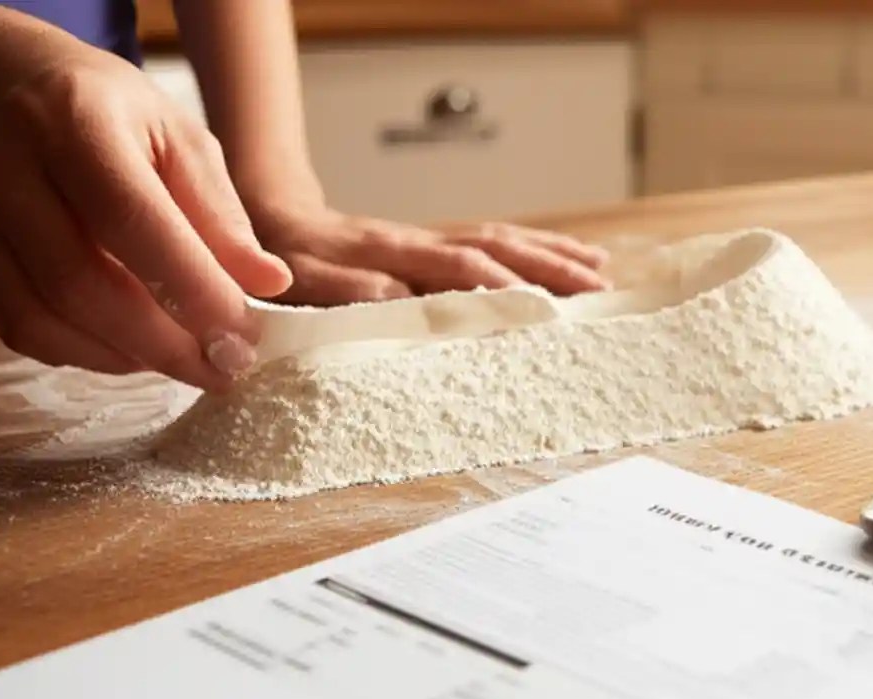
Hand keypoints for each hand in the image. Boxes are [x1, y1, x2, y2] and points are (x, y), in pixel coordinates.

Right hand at [0, 6, 290, 391]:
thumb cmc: (98, 107)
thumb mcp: (174, 134)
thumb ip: (219, 211)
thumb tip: (270, 283)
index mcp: (75, 122)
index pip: (133, 221)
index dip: (193, 290)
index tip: (243, 337)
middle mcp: (7, 169)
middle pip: (82, 284)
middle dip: (165, 343)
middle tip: (225, 368)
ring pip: (43, 318)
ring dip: (126, 356)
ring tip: (186, 358)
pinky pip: (19, 326)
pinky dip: (83, 351)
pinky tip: (131, 346)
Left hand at [247, 202, 609, 306]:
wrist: (271, 215)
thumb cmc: (284, 263)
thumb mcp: (298, 282)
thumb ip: (340, 290)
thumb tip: (391, 295)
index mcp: (388, 255)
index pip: (454, 267)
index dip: (496, 287)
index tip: (537, 310)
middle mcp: (419, 241)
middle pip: (494, 248)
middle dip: (548, 269)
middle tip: (596, 292)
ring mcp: (432, 237)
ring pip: (502, 240)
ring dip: (552, 255)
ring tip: (600, 272)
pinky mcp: (438, 241)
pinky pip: (495, 240)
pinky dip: (537, 247)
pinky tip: (569, 256)